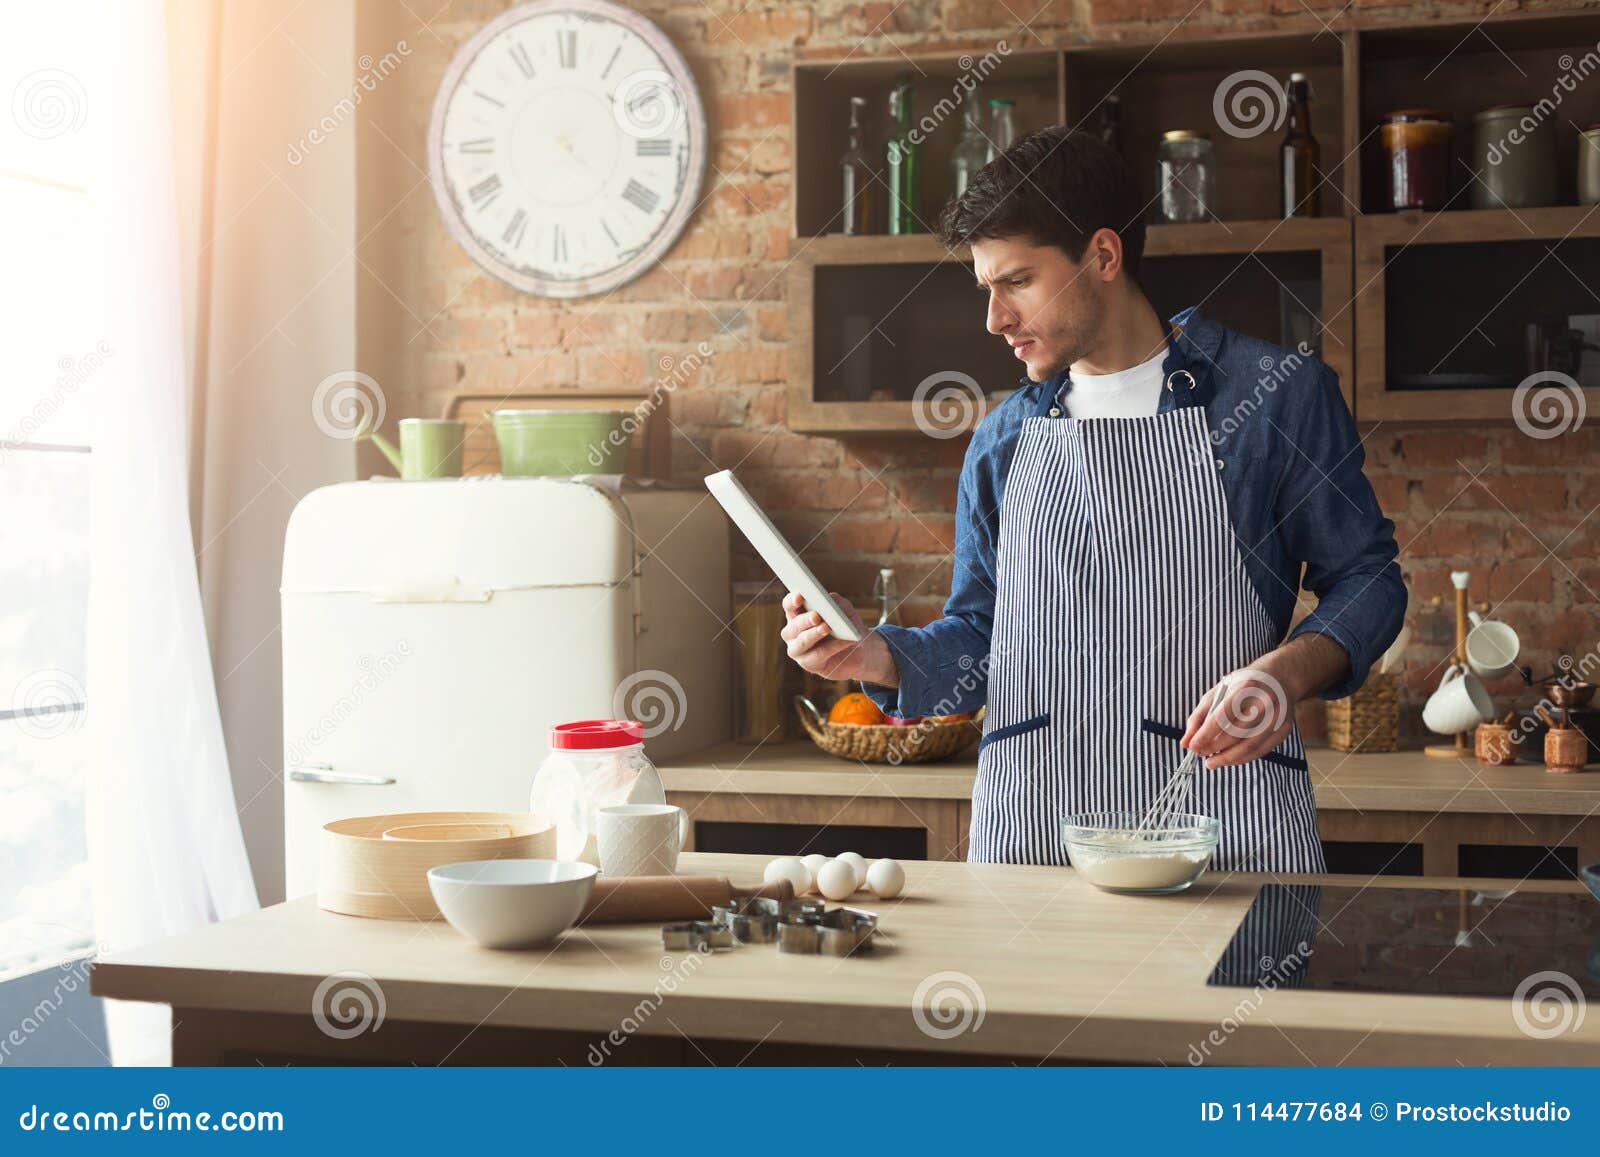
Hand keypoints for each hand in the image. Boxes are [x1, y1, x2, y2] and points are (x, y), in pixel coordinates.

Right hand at [780, 591, 896, 686]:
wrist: (861, 650)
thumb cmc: (847, 626)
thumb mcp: (844, 610)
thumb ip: (835, 602)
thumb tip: (826, 600)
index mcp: (798, 615)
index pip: (789, 606)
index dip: (792, 601)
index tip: (800, 596)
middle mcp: (793, 633)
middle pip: (793, 626)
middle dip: (804, 620)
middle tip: (816, 616)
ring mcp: (799, 650)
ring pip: (801, 643)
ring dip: (814, 635)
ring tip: (827, 628)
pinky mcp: (809, 664)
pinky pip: (817, 655)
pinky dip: (832, 647)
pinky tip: (844, 641)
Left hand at [1180, 666, 1294, 769]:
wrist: (1279, 678)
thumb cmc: (1242, 685)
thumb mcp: (1217, 693)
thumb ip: (1199, 717)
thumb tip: (1185, 743)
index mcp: (1245, 688)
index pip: (1222, 717)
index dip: (1205, 735)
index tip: (1192, 747)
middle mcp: (1265, 703)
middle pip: (1235, 734)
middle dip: (1214, 748)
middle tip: (1200, 754)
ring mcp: (1277, 717)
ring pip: (1249, 746)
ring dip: (1227, 758)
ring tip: (1211, 762)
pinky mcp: (1284, 729)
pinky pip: (1261, 750)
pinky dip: (1242, 758)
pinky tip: (1229, 759)